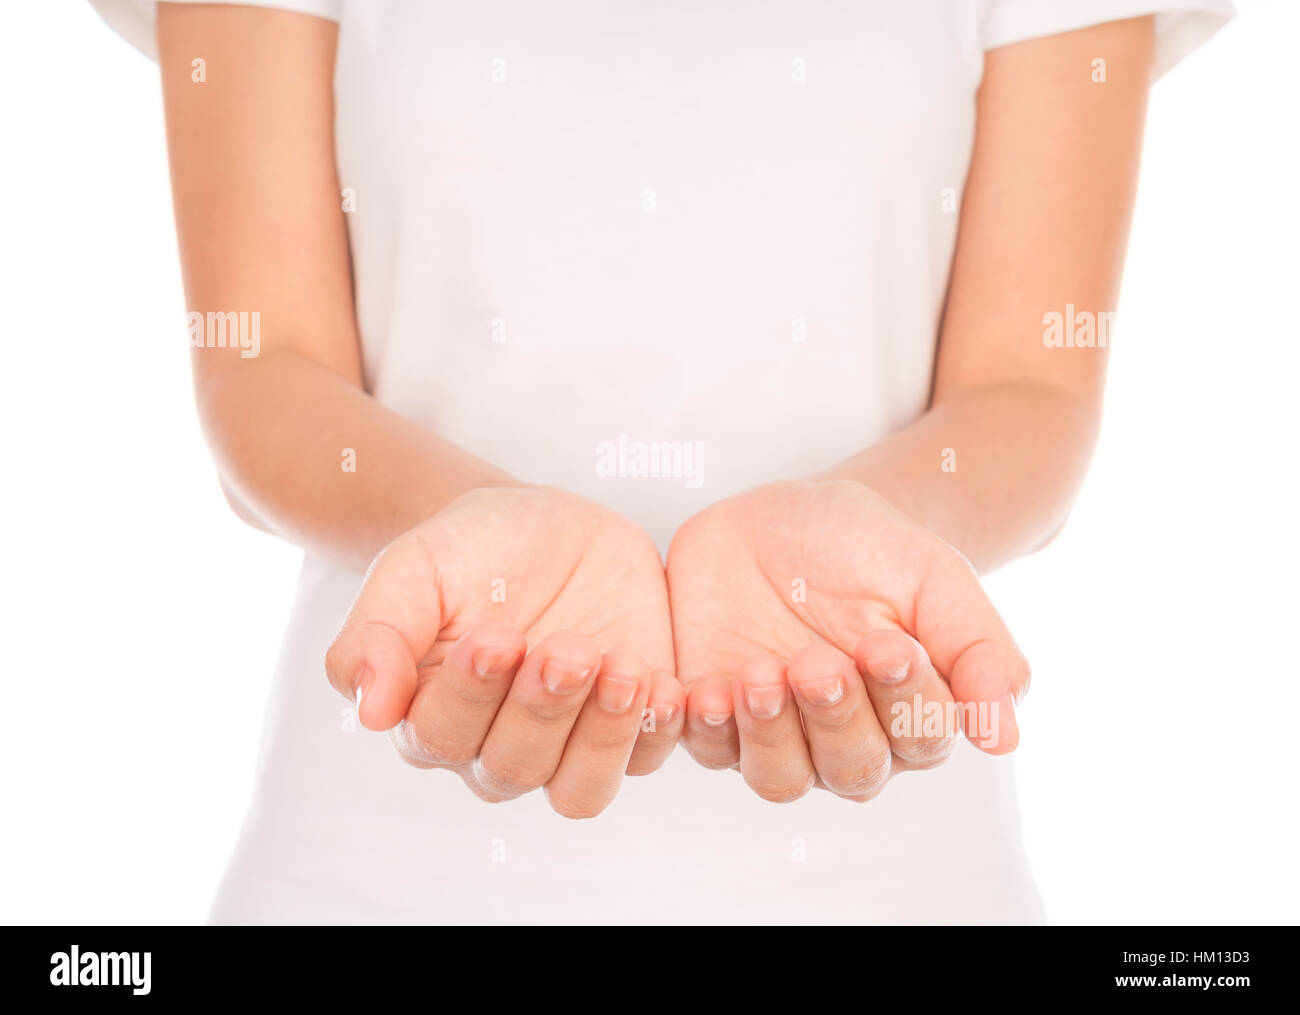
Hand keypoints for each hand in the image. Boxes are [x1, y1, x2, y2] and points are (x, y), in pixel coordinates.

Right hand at [325, 485, 681, 817]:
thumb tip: (368, 711)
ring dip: (604, 735)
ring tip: (622, 669)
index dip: (471, 694)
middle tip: (568, 648)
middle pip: (514, 766)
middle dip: (544, 707)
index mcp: (428, 716)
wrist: (543, 525)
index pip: (441, 734)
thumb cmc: (466, 550)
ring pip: (580, 787)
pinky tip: (664, 684)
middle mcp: (494, 748)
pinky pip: (644, 758)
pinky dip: (658, 730)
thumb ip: (374, 635)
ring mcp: (567, 744)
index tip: (496, 635)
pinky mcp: (629, 726)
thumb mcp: (410, 570)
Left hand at [665, 479, 1029, 802]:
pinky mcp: (714, 716)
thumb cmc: (868, 546)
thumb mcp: (932, 575)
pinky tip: (706, 691)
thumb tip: (1003, 737)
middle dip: (836, 718)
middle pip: (852, 769)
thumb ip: (977, 647)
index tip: (887, 644)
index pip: (922, 735)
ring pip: (780, 777)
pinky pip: (706, 747)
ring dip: (770, 734)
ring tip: (760, 675)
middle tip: (818, 663)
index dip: (906, 697)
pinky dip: (706, 728)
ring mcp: (777, 733)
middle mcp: (847, 738)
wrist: (783, 515)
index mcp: (912, 712)